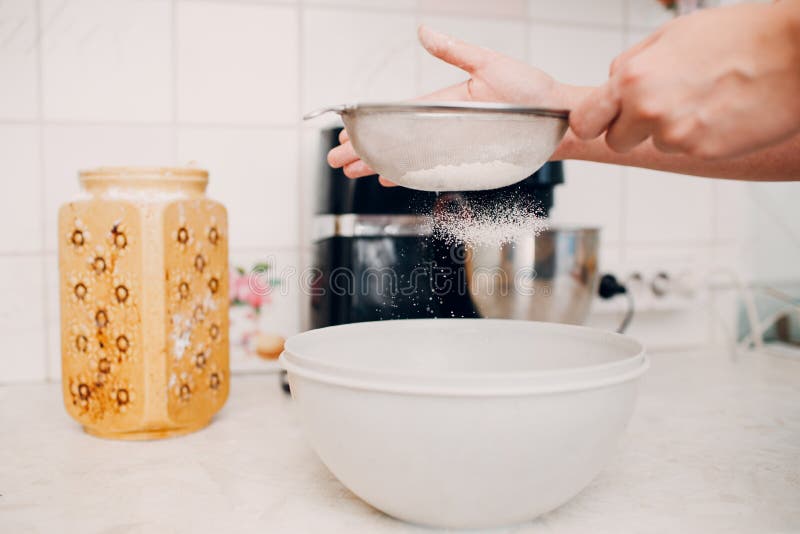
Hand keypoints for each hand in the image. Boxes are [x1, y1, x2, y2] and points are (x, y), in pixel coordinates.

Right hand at [327, 25, 569, 185]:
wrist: (561, 118)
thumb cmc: (533, 91)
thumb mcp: (489, 64)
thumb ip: (454, 51)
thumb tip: (421, 31)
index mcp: (445, 102)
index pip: (397, 115)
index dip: (370, 125)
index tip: (346, 130)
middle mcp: (445, 126)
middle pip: (395, 140)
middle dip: (365, 150)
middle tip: (337, 160)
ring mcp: (455, 146)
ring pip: (408, 159)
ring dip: (379, 164)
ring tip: (353, 172)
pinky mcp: (468, 163)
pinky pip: (431, 172)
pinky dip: (408, 175)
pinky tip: (390, 178)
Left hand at [570, 2, 799, 158]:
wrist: (797, 53)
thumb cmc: (738, 36)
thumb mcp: (674, 33)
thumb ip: (633, 61)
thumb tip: (611, 81)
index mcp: (632, 78)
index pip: (584, 121)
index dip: (593, 121)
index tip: (602, 120)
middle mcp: (647, 110)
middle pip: (616, 141)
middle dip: (631, 129)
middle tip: (661, 108)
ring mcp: (676, 135)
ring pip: (656, 143)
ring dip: (672, 128)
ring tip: (706, 98)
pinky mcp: (702, 152)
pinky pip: (687, 150)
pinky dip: (700, 136)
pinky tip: (722, 111)